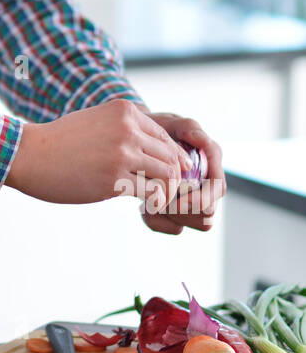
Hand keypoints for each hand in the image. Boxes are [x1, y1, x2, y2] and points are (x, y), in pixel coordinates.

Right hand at [6, 97, 202, 212]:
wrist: (29, 155)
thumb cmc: (60, 142)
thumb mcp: (96, 120)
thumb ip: (124, 128)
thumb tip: (150, 147)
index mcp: (124, 111)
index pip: (165, 136)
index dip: (170, 158)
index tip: (164, 174)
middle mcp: (127, 129)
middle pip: (170, 156)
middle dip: (172, 176)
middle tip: (163, 190)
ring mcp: (122, 154)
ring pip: (167, 174)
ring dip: (166, 190)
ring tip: (155, 199)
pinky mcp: (114, 180)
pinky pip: (152, 193)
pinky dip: (155, 202)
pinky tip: (144, 205)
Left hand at [133, 107, 225, 235]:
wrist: (136, 141)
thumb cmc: (156, 129)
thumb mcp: (170, 123)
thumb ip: (188, 128)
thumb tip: (202, 140)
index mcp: (211, 162)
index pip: (217, 189)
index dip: (200, 199)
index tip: (176, 202)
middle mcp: (206, 183)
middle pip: (208, 214)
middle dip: (183, 212)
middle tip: (157, 202)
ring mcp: (193, 199)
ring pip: (193, 224)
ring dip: (171, 218)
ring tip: (149, 202)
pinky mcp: (177, 212)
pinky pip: (174, 228)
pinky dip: (158, 222)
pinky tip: (144, 208)